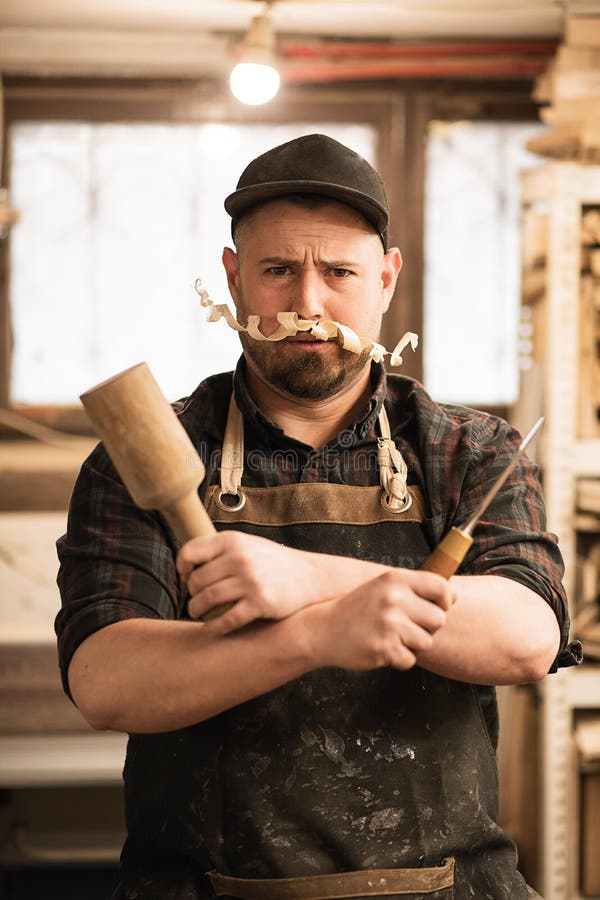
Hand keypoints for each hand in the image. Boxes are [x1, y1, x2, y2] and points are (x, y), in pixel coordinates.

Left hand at [177, 531, 326, 634]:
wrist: (311, 578)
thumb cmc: (274, 564)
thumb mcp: (249, 545)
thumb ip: (222, 550)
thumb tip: (186, 561)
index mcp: (233, 540)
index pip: (190, 552)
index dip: (181, 568)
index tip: (185, 578)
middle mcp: (240, 558)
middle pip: (197, 580)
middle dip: (190, 594)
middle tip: (194, 601)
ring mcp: (251, 580)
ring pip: (207, 599)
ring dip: (196, 610)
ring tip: (197, 614)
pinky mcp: (261, 603)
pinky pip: (227, 619)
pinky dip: (214, 627)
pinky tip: (210, 629)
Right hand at [306, 569, 453, 671]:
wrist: (324, 629)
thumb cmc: (359, 609)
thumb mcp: (384, 587)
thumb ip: (417, 589)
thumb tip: (453, 595)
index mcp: (395, 579)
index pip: (440, 587)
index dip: (445, 601)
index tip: (437, 607)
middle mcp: (394, 599)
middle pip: (438, 619)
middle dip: (426, 627)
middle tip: (405, 627)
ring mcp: (389, 624)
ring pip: (426, 642)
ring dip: (412, 645)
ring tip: (391, 637)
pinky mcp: (384, 648)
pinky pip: (410, 659)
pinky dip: (399, 659)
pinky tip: (383, 649)